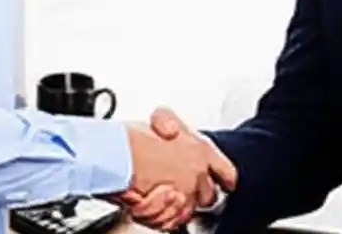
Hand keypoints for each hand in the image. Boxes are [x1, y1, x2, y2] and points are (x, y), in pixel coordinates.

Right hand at [114, 107, 236, 230]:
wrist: (114, 157)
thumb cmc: (132, 139)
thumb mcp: (160, 119)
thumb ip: (174, 126)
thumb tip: (173, 130)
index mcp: (201, 151)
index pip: (227, 172)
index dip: (225, 178)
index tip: (226, 182)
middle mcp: (197, 175)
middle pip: (209, 196)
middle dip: (198, 194)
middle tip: (181, 187)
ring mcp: (185, 195)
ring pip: (189, 210)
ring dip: (178, 205)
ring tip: (160, 194)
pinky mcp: (169, 211)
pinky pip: (173, 221)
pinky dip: (163, 216)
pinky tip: (150, 202)